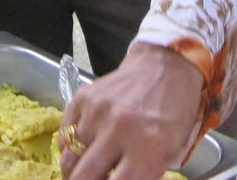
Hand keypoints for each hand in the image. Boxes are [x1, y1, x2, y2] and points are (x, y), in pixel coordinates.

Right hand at [60, 44, 204, 179]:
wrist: (165, 67)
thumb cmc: (172, 114)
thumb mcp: (169, 153)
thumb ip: (142, 176)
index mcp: (147, 148)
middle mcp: (118, 129)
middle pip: (82, 178)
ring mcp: (97, 111)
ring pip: (68, 159)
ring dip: (74, 171)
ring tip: (85, 171)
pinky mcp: (83, 97)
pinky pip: (63, 135)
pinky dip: (68, 149)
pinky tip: (81, 150)